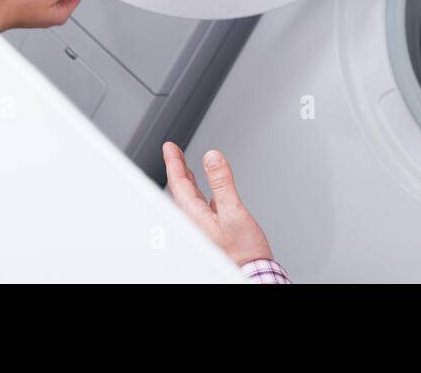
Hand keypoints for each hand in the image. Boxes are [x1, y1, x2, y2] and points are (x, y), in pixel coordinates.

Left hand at [162, 141, 273, 266]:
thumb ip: (222, 184)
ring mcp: (202, 225)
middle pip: (181, 189)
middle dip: (177, 167)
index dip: (174, 162)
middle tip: (173, 151)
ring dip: (186, 179)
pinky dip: (198, 191)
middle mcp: (194, 221)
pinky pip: (200, 205)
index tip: (169, 147)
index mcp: (194, 216)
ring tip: (183, 165)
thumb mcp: (234, 212)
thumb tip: (212, 158)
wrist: (251, 272)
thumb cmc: (242, 252)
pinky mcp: (213, 228)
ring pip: (190, 197)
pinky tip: (203, 189)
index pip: (178, 183)